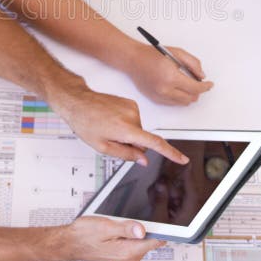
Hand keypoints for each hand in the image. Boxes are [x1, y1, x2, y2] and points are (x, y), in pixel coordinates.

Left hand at [50, 81, 188, 165]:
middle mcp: (133, 116)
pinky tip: (110, 120)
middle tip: (112, 140)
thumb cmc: (85, 122)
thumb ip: (126, 155)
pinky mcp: (130, 102)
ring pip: (138, 130)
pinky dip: (125, 124)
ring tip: (108, 127)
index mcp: (126, 129)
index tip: (182, 158)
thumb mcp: (102, 146)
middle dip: (132, 144)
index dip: (171, 153)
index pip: (155, 143)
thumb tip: (143, 159)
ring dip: (127, 133)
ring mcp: (132, 107)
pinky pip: (133, 120)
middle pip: (142, 139)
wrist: (78, 101)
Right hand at [57, 216, 163, 260]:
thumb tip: (143, 230)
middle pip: (152, 239)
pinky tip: (122, 224)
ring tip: (125, 218)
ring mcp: (128, 256)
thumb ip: (125, 228)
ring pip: (144, 239)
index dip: (161, 227)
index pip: (156, 241)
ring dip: (140, 227)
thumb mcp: (105, 227)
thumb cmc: (84, 235)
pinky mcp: (125, 252)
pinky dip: (133, 231)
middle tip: (141, 211)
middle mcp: (130, 258)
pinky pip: (136, 240)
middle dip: (149, 225)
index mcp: (128, 252)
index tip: (162, 214)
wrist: (71, 243)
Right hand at [125, 43, 213, 105]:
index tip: (209, 84)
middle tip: (198, 83)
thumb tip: (201, 75)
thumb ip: (193, 63)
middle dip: (198, 91)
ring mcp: (159, 96)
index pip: (195, 88)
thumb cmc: (152, 54)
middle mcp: (165, 90)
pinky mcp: (155, 99)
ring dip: (189, 95)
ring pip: (183, 103)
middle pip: (191, 98)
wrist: (134, 60)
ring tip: (187, 85)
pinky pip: (173, 103)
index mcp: (171, 77)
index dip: (205, 87)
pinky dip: (179, 98)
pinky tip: (178, 88)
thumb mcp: (177, 53)